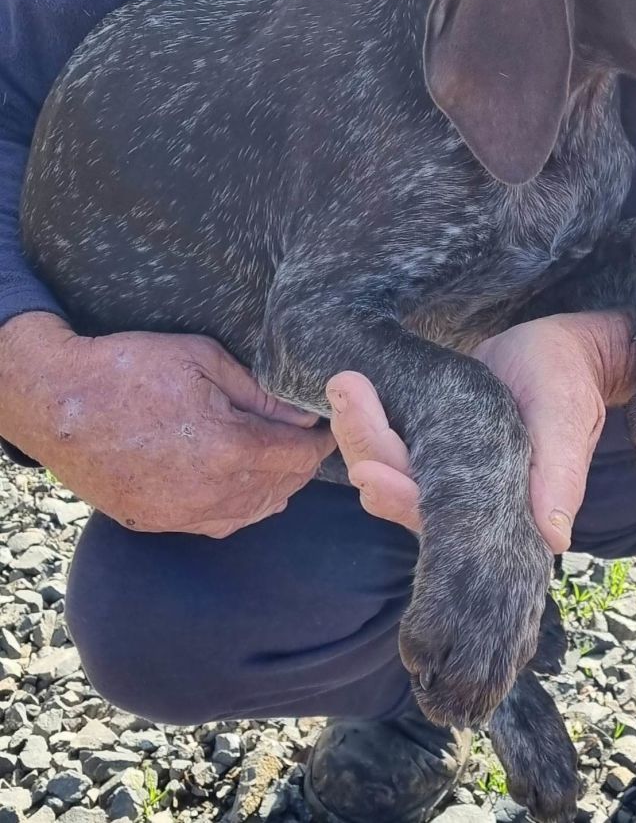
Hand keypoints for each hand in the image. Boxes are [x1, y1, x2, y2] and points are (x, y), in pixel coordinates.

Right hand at [0, 312, 334, 536]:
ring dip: (276, 488)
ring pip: (253, 512)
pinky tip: (243, 485)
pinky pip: (217, 524)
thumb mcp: (204, 360)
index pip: (299, 457)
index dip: (320, 443)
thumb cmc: (131, 369)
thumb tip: (302, 414)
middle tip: (307, 439)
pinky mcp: (156, 521)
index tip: (328, 428)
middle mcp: (210, 492)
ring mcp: (180, 514)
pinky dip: (240, 507)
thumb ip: (260, 394)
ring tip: (281, 459)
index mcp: (229, 449)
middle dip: (301, 464)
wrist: (57, 401)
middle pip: (282, 487)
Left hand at [327, 311, 635, 552]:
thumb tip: (554, 539)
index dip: (400, 500)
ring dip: (357, 430)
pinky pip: (389, 437)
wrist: (563, 350)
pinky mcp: (428, 437)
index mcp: (498, 512)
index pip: (437, 519)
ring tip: (344, 383)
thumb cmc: (568, 387)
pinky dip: (366, 418)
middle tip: (347, 394)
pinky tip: (348, 391)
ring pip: (384, 463)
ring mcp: (440, 468)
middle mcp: (461, 498)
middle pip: (397, 489)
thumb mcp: (566, 423)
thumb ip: (559, 478)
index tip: (368, 474)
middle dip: (366, 446)